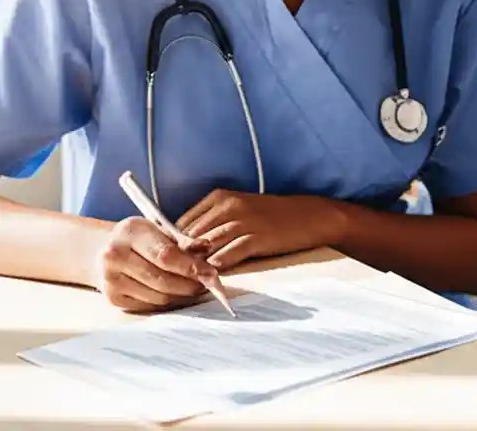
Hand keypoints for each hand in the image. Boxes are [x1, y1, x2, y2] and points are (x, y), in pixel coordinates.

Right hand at [89, 217, 210, 311]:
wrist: (101, 251)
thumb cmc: (137, 239)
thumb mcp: (158, 230)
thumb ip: (183, 241)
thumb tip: (206, 248)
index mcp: (130, 232)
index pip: (165, 255)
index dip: (191, 267)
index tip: (211, 273)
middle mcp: (115, 255)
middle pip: (163, 279)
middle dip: (190, 284)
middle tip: (207, 283)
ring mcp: (111, 279)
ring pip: (158, 296)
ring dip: (181, 295)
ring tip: (193, 287)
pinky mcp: (113, 298)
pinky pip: (150, 305)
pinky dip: (167, 301)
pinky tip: (174, 293)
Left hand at [175, 190, 346, 269]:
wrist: (308, 216)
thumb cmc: (271, 217)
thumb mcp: (239, 211)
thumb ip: (213, 224)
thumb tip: (185, 247)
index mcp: (219, 198)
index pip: (183, 221)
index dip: (173, 243)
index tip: (167, 260)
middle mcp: (228, 206)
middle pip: (193, 234)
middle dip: (182, 255)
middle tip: (173, 274)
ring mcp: (244, 221)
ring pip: (209, 244)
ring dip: (197, 263)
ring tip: (188, 278)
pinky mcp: (258, 236)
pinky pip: (232, 252)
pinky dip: (220, 264)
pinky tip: (214, 274)